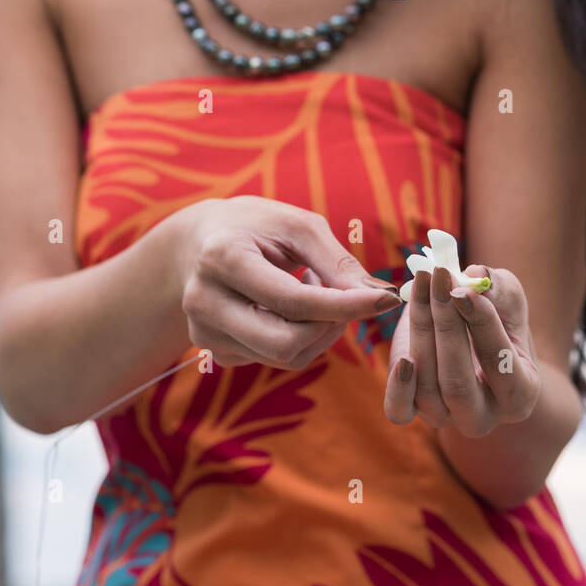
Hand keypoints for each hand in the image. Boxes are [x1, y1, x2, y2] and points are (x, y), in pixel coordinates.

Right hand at [175, 195, 400, 369]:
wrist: (199, 242)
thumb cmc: (256, 226)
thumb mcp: (297, 226)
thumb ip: (337, 262)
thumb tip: (379, 297)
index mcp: (222, 258)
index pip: (292, 301)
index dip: (344, 305)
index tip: (387, 300)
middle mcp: (204, 301)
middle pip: (286, 343)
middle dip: (331, 325)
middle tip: (348, 296)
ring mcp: (204, 332)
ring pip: (286, 356)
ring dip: (319, 330)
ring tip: (313, 288)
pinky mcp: (214, 351)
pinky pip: (276, 360)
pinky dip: (300, 337)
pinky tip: (290, 306)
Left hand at [384, 262, 540, 436]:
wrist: (473, 335)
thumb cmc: (499, 316)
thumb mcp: (507, 297)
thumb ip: (498, 288)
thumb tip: (477, 276)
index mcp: (520, 394)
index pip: (501, 365)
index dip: (482, 326)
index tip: (462, 291)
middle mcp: (484, 415)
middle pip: (458, 383)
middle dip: (446, 326)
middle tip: (438, 279)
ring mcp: (447, 417)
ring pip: (427, 388)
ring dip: (421, 330)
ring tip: (421, 284)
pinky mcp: (415, 410)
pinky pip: (400, 411)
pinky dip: (398, 389)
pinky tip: (402, 358)